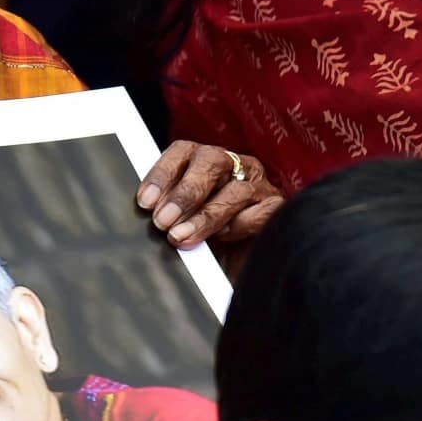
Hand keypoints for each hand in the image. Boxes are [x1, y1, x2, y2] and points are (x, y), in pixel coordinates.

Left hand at [137, 141, 283, 250]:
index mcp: (203, 161)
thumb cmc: (208, 239)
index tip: (145, 201)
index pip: (182, 152)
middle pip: (210, 162)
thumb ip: (167, 211)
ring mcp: (257, 184)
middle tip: (162, 221)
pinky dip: (238, 226)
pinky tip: (224, 238)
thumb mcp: (181, 221)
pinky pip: (258, 212)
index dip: (162, 174)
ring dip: (205, 216)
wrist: (243, 268)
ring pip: (234, 189)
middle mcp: (232, 165)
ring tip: (181, 237)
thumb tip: (147, 210)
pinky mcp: (276, 207)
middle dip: (184, 193)